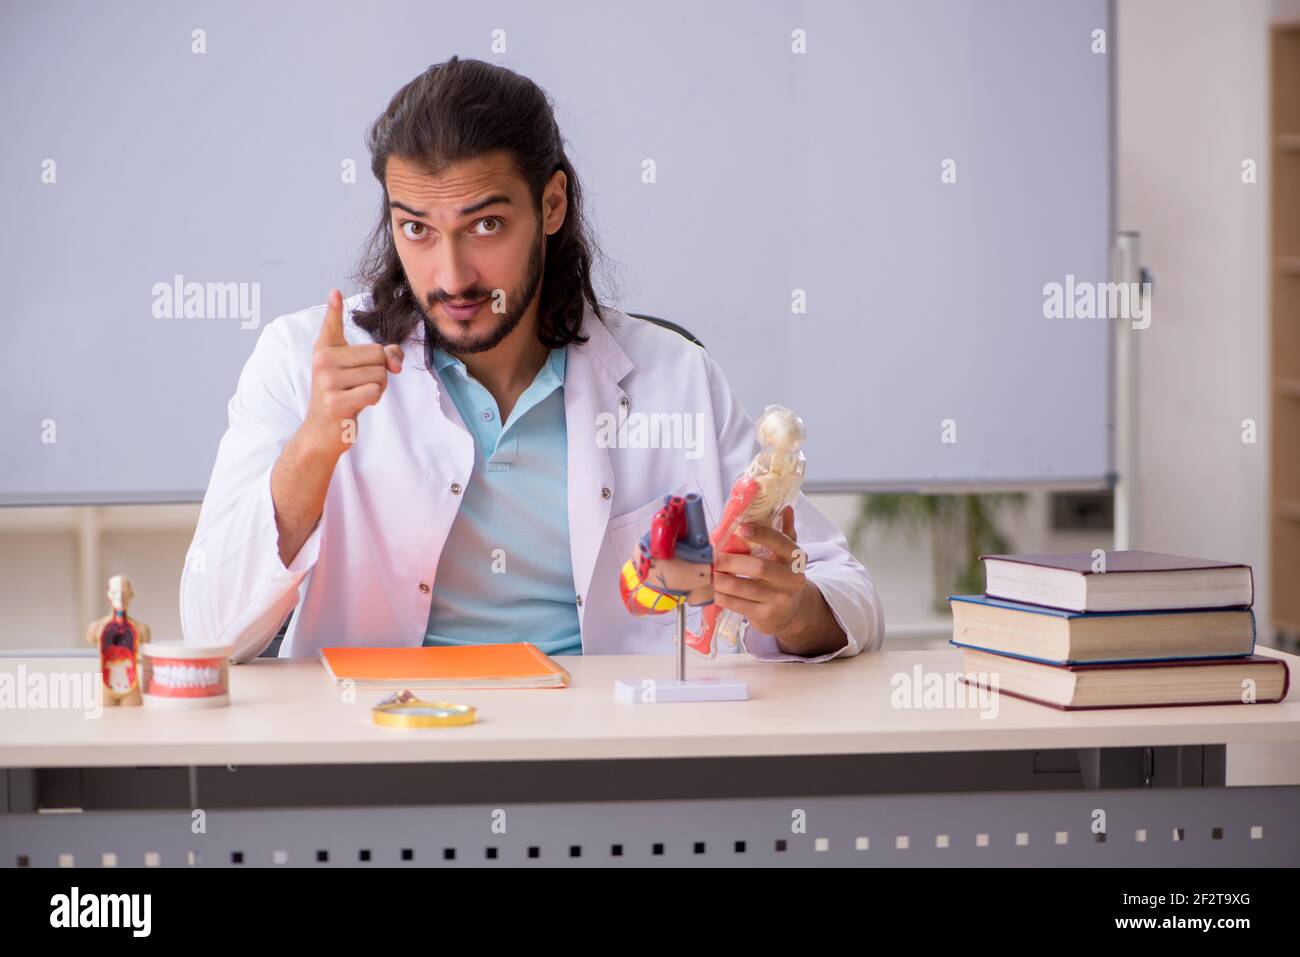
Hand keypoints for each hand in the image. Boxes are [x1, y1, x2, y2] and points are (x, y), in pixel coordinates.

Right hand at [300, 288, 403, 457]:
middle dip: (380, 372)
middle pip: (377, 354)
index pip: (332, 325)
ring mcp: (327, 381)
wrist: (323, 430)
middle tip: (360, 384)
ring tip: (357, 394)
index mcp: (325, 349)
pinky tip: (357, 404)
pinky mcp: (336, 401)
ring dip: (378, 387)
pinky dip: (374, 399)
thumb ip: (382, 357)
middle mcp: (323, 361)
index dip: (334, 309)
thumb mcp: (359, 372)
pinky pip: (374, 391)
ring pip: (379, 374)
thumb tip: (395, 361)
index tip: (335, 293)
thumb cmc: (345, 395)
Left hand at [712, 505, 808, 637]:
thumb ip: (785, 532)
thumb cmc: (784, 577)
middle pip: (758, 567)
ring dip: (721, 579)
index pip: (780, 543)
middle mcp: (791, 579)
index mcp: (796, 558)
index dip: (761, 534)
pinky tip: (712, 589)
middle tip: (713, 557)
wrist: (793, 612)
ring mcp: (778, 599)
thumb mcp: (788, 555)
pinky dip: (721, 596)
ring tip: (707, 572)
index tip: (741, 528)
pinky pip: (737, 605)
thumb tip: (785, 508)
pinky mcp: (765, 616)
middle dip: (731, 561)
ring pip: (743, 587)